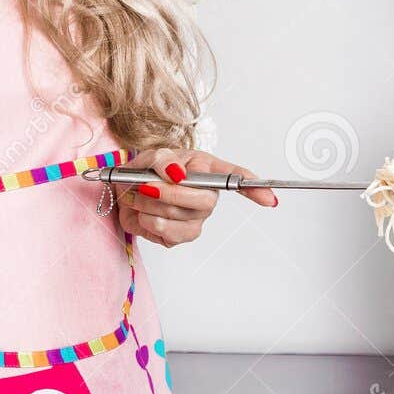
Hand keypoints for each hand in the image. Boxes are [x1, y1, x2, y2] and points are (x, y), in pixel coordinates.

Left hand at [115, 148, 277, 247]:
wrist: (123, 191)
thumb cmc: (144, 170)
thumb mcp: (150, 156)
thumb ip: (162, 160)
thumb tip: (176, 173)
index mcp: (203, 169)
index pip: (235, 177)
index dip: (254, 189)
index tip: (270, 200)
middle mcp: (205, 195)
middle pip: (204, 202)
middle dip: (170, 194)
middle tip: (145, 184)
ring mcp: (194, 219)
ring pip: (180, 219)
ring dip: (150, 206)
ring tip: (138, 195)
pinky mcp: (178, 237)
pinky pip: (166, 234)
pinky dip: (146, 221)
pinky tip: (143, 212)